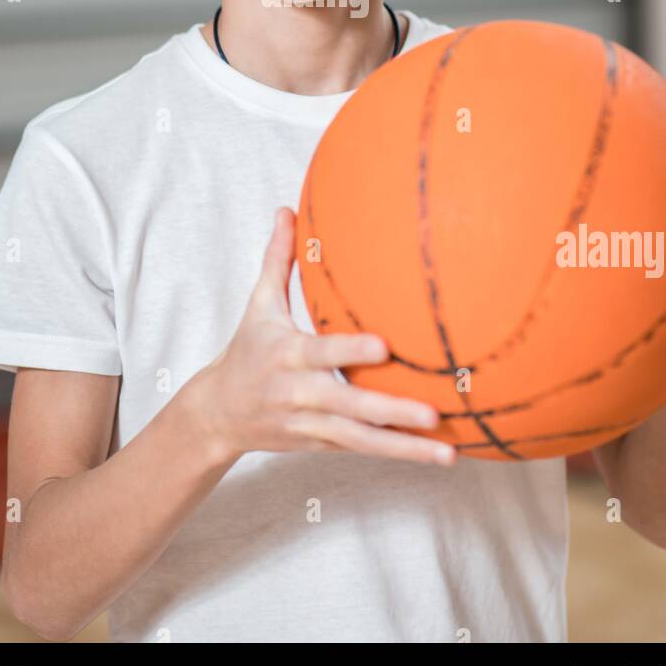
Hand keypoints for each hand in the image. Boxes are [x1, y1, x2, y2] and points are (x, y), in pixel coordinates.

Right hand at [190, 205, 455, 467]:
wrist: (218, 414)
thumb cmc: (246, 350)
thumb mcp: (257, 306)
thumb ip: (277, 260)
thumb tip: (287, 210)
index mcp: (286, 355)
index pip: (322, 353)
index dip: (351, 350)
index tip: (384, 345)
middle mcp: (299, 394)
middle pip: (349, 406)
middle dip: (391, 412)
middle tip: (434, 412)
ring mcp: (310, 425)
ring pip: (361, 440)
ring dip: (405, 448)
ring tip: (448, 454)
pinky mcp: (320, 445)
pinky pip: (362, 450)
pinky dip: (396, 453)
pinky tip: (435, 456)